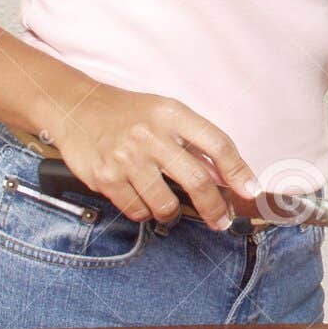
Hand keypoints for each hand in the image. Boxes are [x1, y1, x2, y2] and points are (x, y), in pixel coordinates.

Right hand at [45, 84, 258, 229]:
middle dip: (215, 208)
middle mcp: (150, 135)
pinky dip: (144, 212)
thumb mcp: (165, 113)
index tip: (250, 191)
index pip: (217, 144)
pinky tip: (141, 199)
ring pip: (166, 205)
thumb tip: (227, 177)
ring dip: (172, 213)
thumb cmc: (129, 113)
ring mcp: (126, 158)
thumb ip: (194, 141)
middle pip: (197, 181)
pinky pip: (137, 210)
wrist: (77, 108)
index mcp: (172, 114)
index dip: (239, 171)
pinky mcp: (105, 178)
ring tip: (168, 207)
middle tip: (220, 221)